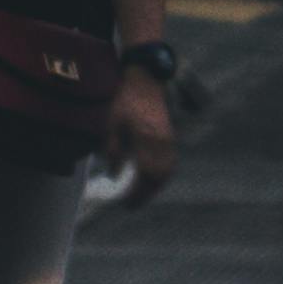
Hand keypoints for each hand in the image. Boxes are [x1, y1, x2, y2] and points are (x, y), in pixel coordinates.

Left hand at [106, 71, 177, 204]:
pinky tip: (152, 179)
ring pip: (167, 170)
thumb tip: (114, 173)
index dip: (137, 191)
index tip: (126, 202)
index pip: (145, 173)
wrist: (146, 79)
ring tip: (141, 195)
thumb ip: (113, 150)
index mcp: (146, 138)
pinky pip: (170, 161)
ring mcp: (168, 138)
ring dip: (156, 186)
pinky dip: (162, 174)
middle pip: (159, 175)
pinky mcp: (170, 135)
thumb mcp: (112, 124)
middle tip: (132, 204)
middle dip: (146, 193)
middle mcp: (161, 140)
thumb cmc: (125, 101)